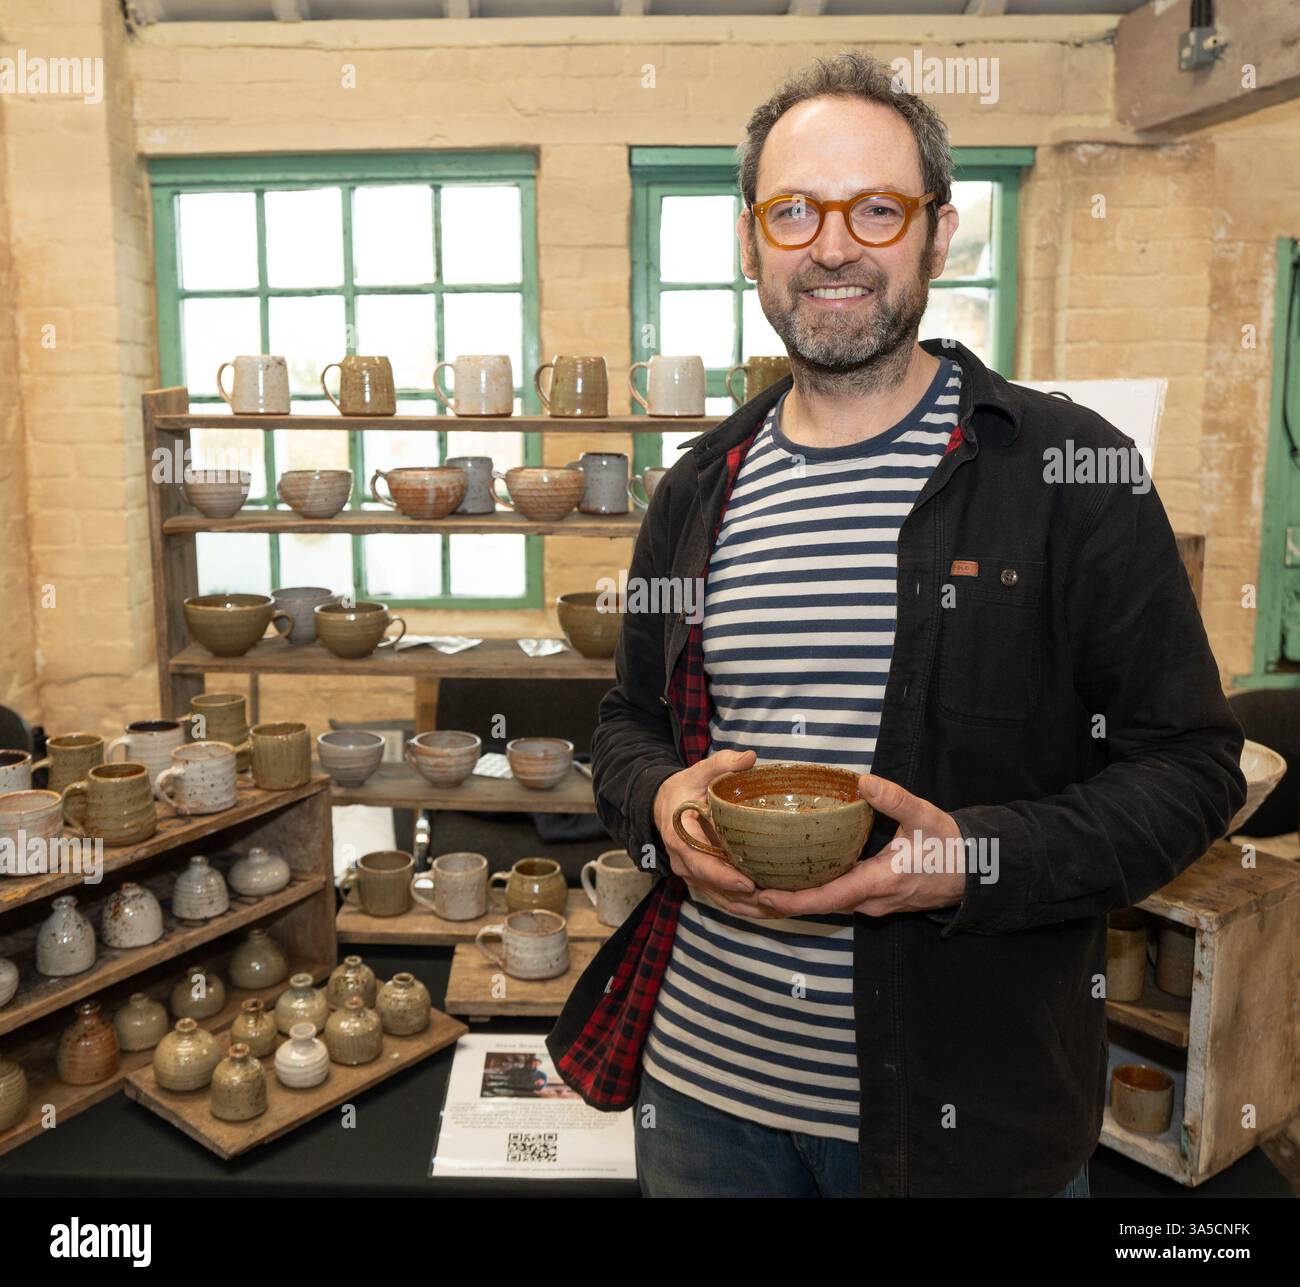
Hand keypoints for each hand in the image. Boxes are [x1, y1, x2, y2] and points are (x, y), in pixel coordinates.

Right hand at [652, 748, 782, 917]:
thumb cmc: (684, 789)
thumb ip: (723, 763)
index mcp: (681, 838)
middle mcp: (685, 863)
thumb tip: (750, 757)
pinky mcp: (704, 881)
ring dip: (750, 909)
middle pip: (716, 890)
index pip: (701, 863)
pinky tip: (775, 908)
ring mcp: (694, 875)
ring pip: (722, 901)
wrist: (661, 806)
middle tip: (779, 902)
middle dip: (746, 900)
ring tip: (783, 909)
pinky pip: (725, 899)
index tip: (748, 884)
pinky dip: (747, 907)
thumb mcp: (699, 772)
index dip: (723, 877)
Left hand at [756, 772, 966, 917]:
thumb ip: (895, 799)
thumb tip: (864, 781)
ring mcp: (872, 903)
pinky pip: (836, 898)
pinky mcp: (873, 898)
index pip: (829, 898)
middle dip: (783, 900)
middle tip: (745, 887)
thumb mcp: (925, 817)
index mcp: (879, 882)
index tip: (764, 896)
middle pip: (819, 904)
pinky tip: (792, 875)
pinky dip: (812, 891)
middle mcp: (871, 900)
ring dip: (795, 897)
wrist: (975, 872)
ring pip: (827, 903)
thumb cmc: (949, 845)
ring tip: (758, 882)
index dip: (795, 900)